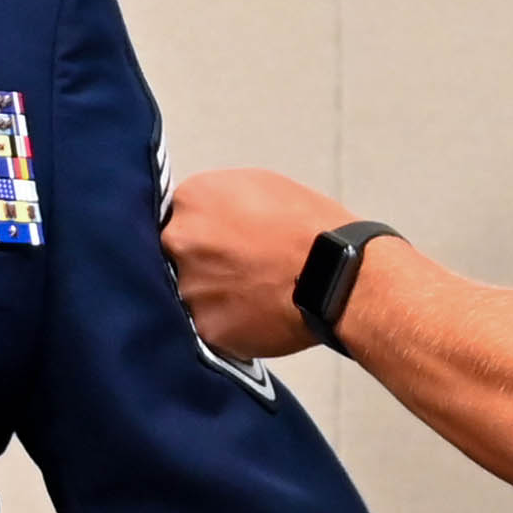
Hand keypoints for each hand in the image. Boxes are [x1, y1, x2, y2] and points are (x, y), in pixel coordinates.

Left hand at [161, 166, 353, 363]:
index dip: (201, 230)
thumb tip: (205, 217)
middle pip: (174, 255)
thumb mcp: (261, 186)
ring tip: (249, 295)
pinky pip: (208, 326)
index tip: (221, 240)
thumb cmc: (308, 224)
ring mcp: (188, 286)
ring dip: (211, 296)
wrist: (337, 272)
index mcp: (191, 199)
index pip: (177, 216)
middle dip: (199, 262)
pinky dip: (227, 324)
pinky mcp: (205, 327)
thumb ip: (220, 200)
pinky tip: (253, 316)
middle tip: (235, 270)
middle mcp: (179, 240)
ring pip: (188, 293)